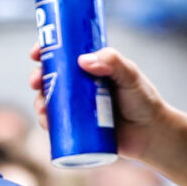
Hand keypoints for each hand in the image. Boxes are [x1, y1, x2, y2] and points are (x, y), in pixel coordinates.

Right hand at [27, 43, 168, 164]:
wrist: (151, 134)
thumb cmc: (143, 101)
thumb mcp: (131, 76)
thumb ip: (113, 63)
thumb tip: (83, 60)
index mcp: (92, 67)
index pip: (64, 54)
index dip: (46, 51)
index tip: (35, 52)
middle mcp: (81, 85)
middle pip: (50, 76)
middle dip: (37, 76)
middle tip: (36, 80)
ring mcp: (77, 106)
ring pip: (49, 100)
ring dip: (38, 100)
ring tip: (43, 105)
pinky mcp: (77, 127)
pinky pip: (54, 124)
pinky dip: (45, 121)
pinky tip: (45, 121)